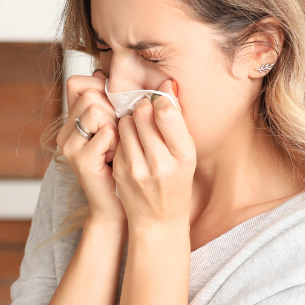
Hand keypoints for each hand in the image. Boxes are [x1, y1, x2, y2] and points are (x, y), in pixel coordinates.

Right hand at [59, 69, 124, 224]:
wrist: (118, 206)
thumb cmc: (123, 165)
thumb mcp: (118, 128)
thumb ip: (113, 102)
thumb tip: (109, 71)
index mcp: (72, 121)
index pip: (77, 83)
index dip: (100, 88)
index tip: (114, 109)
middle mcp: (65, 131)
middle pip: (90, 93)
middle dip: (112, 109)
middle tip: (117, 134)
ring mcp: (70, 146)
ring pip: (95, 108)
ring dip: (116, 125)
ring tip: (117, 145)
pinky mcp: (81, 160)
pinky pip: (106, 131)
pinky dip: (118, 141)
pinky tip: (117, 156)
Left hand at [111, 80, 195, 231]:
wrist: (158, 220)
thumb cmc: (176, 183)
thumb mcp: (186, 155)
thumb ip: (177, 122)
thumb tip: (167, 85)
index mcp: (183, 156)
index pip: (166, 113)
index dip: (161, 100)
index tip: (161, 101)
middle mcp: (160, 163)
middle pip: (143, 114)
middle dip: (144, 107)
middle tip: (147, 111)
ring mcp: (136, 169)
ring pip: (126, 123)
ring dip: (132, 120)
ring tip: (140, 129)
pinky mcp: (120, 171)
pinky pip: (117, 138)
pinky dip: (123, 135)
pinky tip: (131, 144)